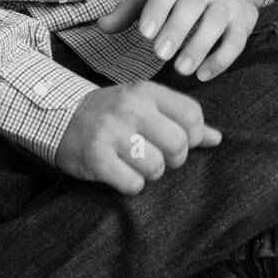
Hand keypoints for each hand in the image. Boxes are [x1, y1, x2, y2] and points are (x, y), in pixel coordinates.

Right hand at [55, 81, 220, 193]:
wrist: (61, 116)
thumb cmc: (113, 113)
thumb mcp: (146, 105)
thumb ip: (181, 119)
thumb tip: (217, 138)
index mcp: (146, 91)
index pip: (191, 115)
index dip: (194, 136)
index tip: (181, 141)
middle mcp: (130, 108)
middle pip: (178, 144)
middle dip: (174, 159)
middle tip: (160, 157)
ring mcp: (111, 132)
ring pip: (156, 167)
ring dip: (150, 174)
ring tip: (136, 164)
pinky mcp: (95, 157)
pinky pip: (132, 184)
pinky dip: (131, 185)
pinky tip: (120, 173)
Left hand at [96, 0, 262, 80]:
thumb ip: (129, 11)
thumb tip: (101, 25)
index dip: (157, 8)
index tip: (144, 33)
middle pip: (194, 3)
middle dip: (177, 28)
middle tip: (159, 55)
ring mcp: (228, 3)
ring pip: (216, 21)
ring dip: (200, 45)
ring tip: (181, 69)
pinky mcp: (244, 21)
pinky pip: (237, 40)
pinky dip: (222, 58)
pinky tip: (204, 74)